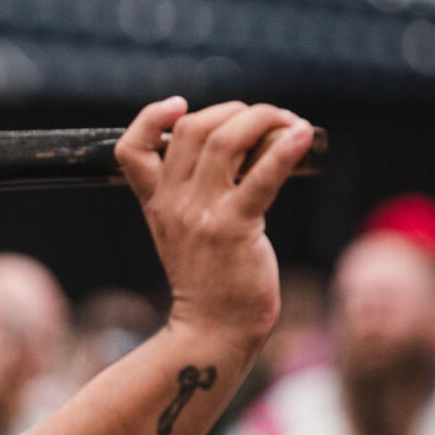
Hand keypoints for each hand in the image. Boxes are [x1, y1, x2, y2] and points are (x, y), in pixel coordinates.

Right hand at [115, 98, 312, 350]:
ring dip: (263, 119)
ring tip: (289, 124)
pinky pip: (260, 177)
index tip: (180, 106)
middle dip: (235, 111)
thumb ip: (192, 194)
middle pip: (192, 128)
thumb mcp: (183, 231)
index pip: (131, 148)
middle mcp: (172, 203)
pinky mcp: (234, 228)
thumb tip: (241, 148)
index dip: (151, 117)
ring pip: (225, 140)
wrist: (212, 328)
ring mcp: (200, 214)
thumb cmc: (209, 278)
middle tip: (267, 120)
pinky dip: (284, 150)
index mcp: (155, 202)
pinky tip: (303, 136)